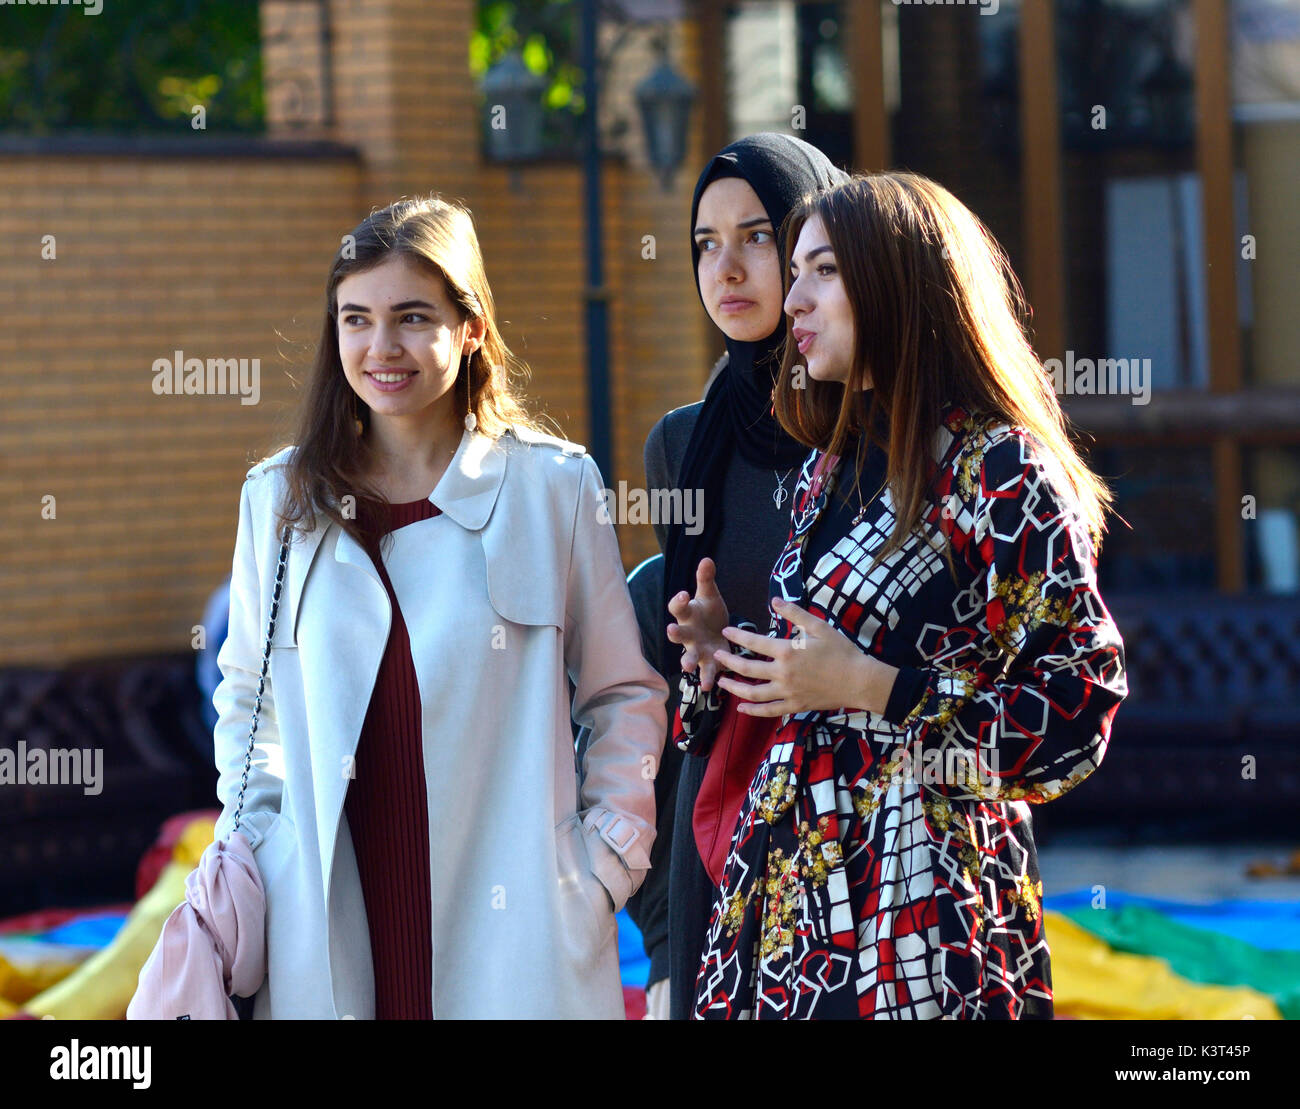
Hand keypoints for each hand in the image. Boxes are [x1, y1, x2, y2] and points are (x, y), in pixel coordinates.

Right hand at [666, 557, 730, 691]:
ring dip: (687, 661)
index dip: (679, 601)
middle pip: (678, 633)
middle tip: (671, 630)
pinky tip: (708, 686)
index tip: (684, 594)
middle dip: (675, 633)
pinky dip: (706, 678)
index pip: (678, 606)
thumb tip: (707, 559)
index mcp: (687, 614)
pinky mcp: (708, 662)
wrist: (717, 632)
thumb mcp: (709, 595)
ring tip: (686, 666)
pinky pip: (705, 671)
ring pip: (688, 656)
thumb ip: (706, 579)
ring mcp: (696, 649)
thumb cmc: (709, 612)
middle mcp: (687, 633)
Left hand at [713, 598, 897, 717]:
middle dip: (728, 661)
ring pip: (753, 693)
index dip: (737, 636)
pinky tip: (741, 708)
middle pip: (747, 668)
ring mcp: (787, 692)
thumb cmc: (842, 651)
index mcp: (787, 651)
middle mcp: (783, 673)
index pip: (754, 642)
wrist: (859, 681)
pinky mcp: (795, 706)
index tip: (725, 632)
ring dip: (734, 688)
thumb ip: (795, 613)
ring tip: (721, 682)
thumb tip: (775, 600)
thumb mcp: (819, 627)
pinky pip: (769, 711)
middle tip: (715, 656)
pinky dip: (753, 711)